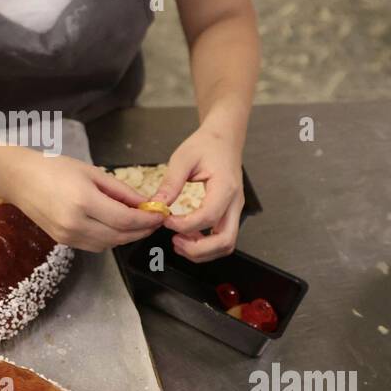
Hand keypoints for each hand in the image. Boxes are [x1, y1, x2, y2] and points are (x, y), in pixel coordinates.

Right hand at [0, 149, 167, 252]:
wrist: (20, 179)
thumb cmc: (55, 168)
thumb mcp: (92, 172)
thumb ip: (121, 191)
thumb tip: (145, 204)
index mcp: (83, 201)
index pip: (125, 219)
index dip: (147, 220)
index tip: (160, 214)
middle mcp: (75, 223)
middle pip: (120, 236)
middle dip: (142, 230)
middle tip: (155, 221)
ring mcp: (68, 235)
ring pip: (109, 245)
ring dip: (128, 237)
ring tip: (140, 224)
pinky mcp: (63, 241)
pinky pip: (95, 245)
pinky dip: (111, 239)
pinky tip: (118, 228)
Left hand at [152, 125, 244, 262]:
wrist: (224, 140)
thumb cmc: (206, 145)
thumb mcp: (182, 158)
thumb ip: (170, 183)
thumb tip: (156, 205)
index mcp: (225, 186)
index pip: (208, 216)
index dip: (185, 225)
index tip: (166, 220)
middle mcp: (234, 202)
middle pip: (225, 240)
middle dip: (198, 249)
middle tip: (175, 241)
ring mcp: (234, 210)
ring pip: (226, 244)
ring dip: (202, 251)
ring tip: (178, 241)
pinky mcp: (228, 213)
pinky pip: (222, 238)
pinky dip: (206, 245)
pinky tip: (187, 237)